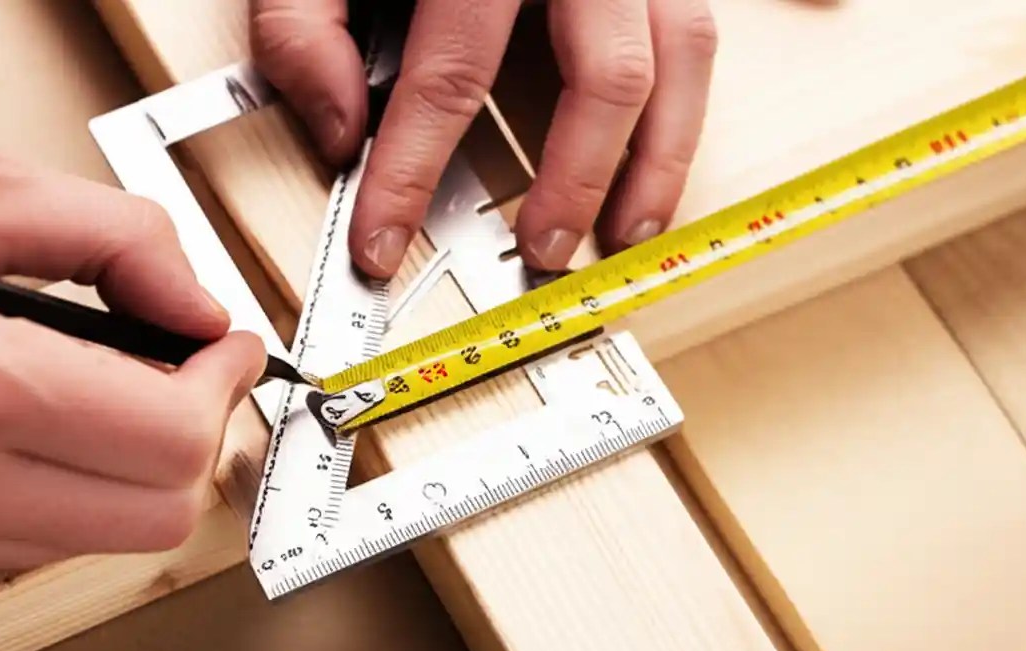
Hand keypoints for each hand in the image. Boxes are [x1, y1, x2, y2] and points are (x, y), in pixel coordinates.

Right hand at [0, 142, 264, 588]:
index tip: (225, 343)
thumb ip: (120, 239)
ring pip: (100, 539)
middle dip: (193, 435)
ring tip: (108, 383)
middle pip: (155, 515)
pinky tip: (42, 418)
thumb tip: (201, 307)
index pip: (170, 441)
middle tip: (186, 366)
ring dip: (133, 464)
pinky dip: (67, 483)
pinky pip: (29, 541)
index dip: (222, 385)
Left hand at [251, 0, 716, 277]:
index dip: (414, 170)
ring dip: (664, 156)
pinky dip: (720, 78)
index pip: (451, 73)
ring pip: (685, 52)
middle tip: (541, 252)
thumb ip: (305, 21)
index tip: (385, 242)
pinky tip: (701, 126)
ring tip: (631, 230)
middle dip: (575, 179)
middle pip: (606, 74)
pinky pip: (708, 18)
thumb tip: (342, 128)